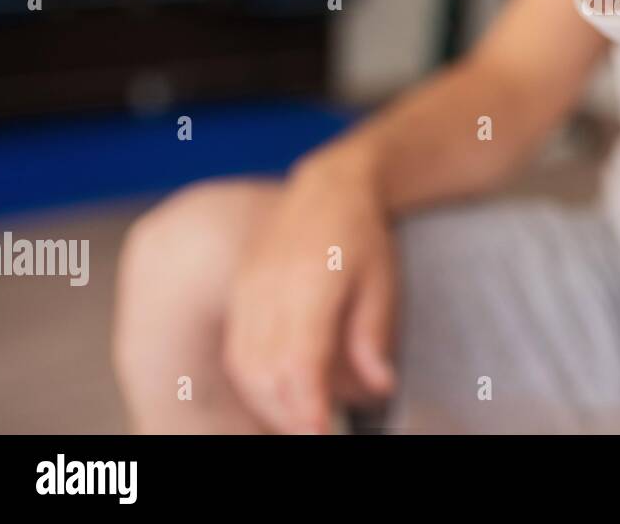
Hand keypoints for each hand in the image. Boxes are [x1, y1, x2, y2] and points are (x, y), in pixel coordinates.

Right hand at [224, 148, 395, 433]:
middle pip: (266, 370)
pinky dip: (255, 379)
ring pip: (244, 364)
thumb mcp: (383, 282)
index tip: (320, 432)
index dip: (307, 404)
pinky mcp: (239, 292)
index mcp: (310, 283)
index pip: (299, 359)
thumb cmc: (362, 234)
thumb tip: (378, 386)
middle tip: (317, 432)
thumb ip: (374, 336)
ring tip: (302, 419)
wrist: (328, 187)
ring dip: (269, 401)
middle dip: (289, 412)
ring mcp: (248, 289)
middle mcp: (269, 287)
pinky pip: (237, 347)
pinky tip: (280, 391)